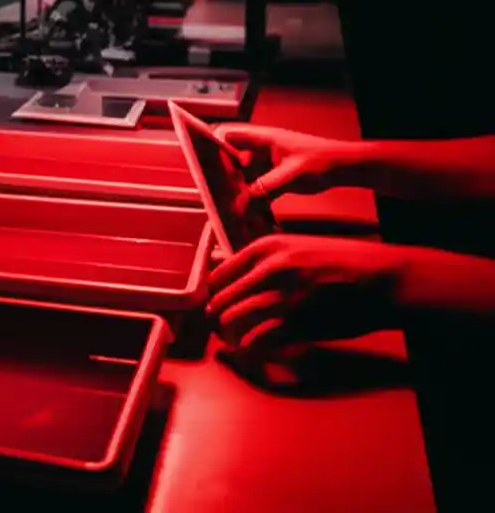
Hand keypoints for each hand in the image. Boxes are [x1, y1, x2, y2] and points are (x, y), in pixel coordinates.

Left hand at [206, 234, 402, 353]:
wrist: (386, 279)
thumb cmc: (348, 264)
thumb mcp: (300, 248)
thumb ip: (268, 262)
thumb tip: (240, 282)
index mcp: (266, 248)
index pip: (218, 276)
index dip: (216, 297)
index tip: (221, 307)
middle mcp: (267, 269)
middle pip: (220, 301)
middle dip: (220, 320)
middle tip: (226, 332)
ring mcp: (281, 296)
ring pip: (230, 322)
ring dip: (231, 338)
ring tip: (239, 344)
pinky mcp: (295, 323)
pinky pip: (255, 342)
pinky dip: (251, 352)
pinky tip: (257, 354)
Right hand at [214, 124, 359, 199]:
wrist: (345, 167)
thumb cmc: (321, 161)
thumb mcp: (292, 175)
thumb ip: (266, 188)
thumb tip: (243, 204)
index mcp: (263, 138)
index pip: (228, 134)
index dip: (211, 144)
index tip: (200, 160)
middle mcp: (261, 147)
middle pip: (231, 156)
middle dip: (220, 171)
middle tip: (210, 188)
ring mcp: (267, 160)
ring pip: (241, 172)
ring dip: (235, 186)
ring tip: (225, 202)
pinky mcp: (273, 174)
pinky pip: (254, 183)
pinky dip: (249, 194)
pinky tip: (245, 209)